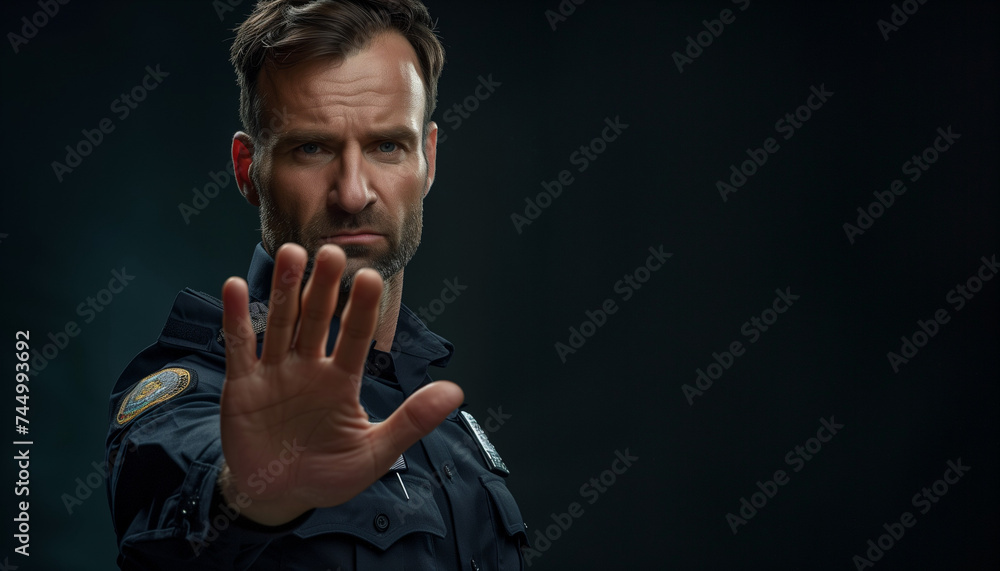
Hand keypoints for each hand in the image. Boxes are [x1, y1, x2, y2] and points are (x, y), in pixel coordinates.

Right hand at [218, 243, 463, 525]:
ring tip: (291, 255)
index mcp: (341, 381)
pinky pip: (239, 347)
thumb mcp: (375, 453)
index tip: (371, 277)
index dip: (360, 309)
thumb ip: (411, 421)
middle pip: (316, 320)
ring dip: (284, 291)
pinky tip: (235, 286)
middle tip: (332, 251)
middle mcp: (308, 368)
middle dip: (323, 287)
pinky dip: (236, 319)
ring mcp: (274, 372)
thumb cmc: (328, 474)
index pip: (354, 337)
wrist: (275, 496)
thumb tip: (456, 392)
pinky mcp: (242, 385)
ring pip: (280, 324)